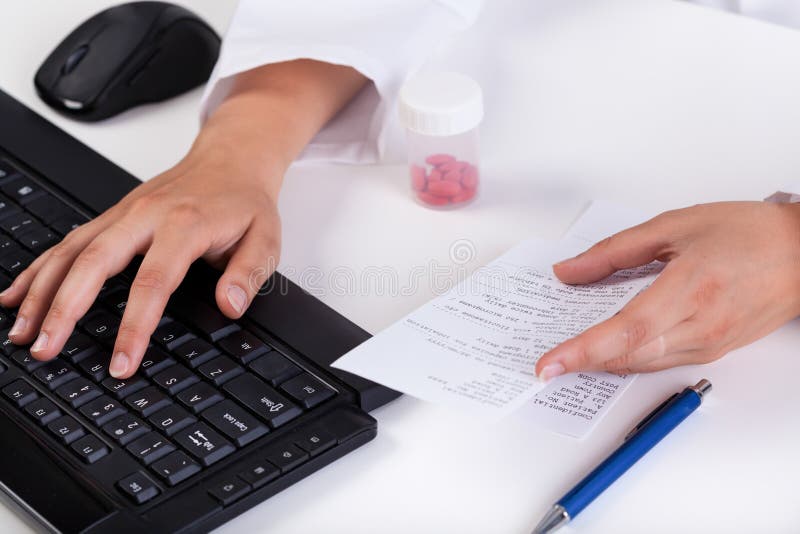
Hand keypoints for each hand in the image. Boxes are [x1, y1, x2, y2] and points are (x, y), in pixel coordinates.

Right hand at [0, 139, 280, 378]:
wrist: (231, 159)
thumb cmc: (245, 202)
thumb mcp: (267, 238)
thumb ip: (249, 273)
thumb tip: (230, 305)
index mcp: (185, 225)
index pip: (153, 282)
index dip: (134, 327)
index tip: (121, 363)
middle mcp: (146, 216)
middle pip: (94, 263)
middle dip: (63, 309)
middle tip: (44, 349)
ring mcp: (123, 213)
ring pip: (71, 250)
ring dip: (41, 290)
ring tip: (20, 331)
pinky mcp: (112, 215)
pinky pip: (68, 241)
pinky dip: (40, 268)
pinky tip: (17, 294)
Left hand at [535, 201, 799, 379]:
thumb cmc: (748, 233)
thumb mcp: (673, 226)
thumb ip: (614, 251)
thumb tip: (569, 271)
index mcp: (690, 287)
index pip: (626, 330)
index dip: (583, 350)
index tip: (549, 365)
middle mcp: (702, 324)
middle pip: (628, 355)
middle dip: (582, 362)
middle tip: (547, 362)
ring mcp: (710, 344)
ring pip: (642, 364)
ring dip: (603, 362)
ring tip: (569, 354)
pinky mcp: (713, 352)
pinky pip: (660, 362)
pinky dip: (629, 357)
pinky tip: (609, 347)